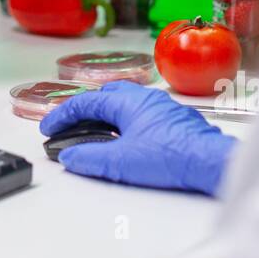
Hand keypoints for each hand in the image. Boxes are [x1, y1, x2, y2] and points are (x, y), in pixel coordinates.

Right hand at [40, 80, 235, 194]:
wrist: (208, 162)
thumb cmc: (172, 156)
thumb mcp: (122, 162)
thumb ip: (91, 158)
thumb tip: (71, 157)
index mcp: (127, 101)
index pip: (85, 102)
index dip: (62, 115)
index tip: (50, 127)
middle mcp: (144, 98)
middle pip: (106, 95)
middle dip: (85, 108)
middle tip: (72, 124)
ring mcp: (162, 107)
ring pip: (126, 102)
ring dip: (107, 114)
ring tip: (97, 131)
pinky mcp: (174, 121)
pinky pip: (142, 113)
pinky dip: (126, 121)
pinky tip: (128, 138)